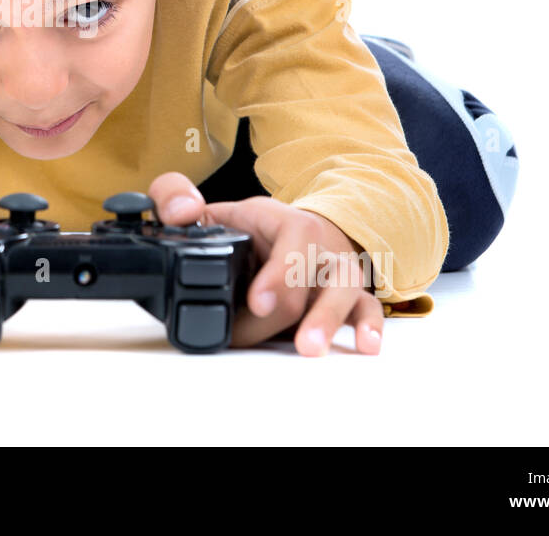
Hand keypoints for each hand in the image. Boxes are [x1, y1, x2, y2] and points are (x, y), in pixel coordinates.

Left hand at [147, 173, 383, 355]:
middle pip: (312, 276)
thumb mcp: (217, 210)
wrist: (304, 233)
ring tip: (310, 348)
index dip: (276, 273)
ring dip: (329, 320)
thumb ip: (178, 200)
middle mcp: (316, 246)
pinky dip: (369, 325)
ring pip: (345, 291)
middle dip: (289, 311)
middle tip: (270, 335)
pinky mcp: (352, 295)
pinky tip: (364, 345)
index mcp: (283, 222)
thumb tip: (179, 214)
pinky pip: (370, 307)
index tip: (257, 302)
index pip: (290, 239)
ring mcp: (337, 271)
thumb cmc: (256, 230)